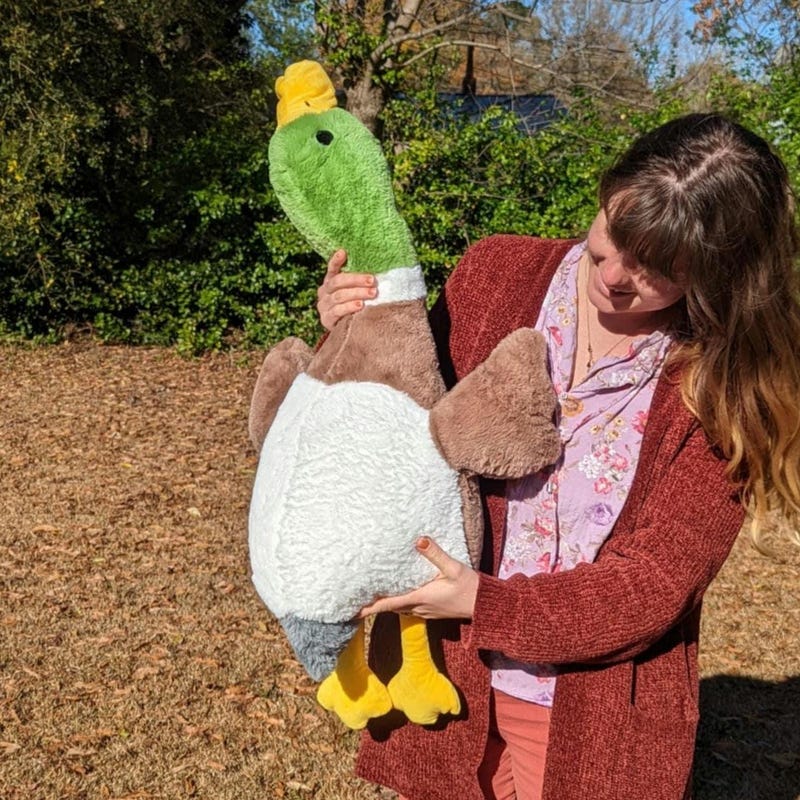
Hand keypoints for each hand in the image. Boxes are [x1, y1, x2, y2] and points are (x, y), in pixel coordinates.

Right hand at [316, 249, 376, 329]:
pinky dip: (349, 307)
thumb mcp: (356, 291)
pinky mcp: (326, 319)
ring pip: (339, 296)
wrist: (345, 330)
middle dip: (356, 280)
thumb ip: (360, 281)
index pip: (332, 268)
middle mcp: (324, 292)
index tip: (344, 252)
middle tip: (373, 280)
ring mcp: (323, 306)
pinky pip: (337, 311)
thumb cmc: (355, 305)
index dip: (336, 261)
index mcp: (330, 281)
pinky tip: (360, 305)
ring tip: (372, 293)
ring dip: (357, 293)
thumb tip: (377, 268)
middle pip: (338, 282)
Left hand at [359, 537, 478, 619]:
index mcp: (420, 597)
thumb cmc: (470, 587)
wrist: (485, 606)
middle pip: (389, 607)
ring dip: (384, 603)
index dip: (369, 607)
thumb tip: (419, 540)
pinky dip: (396, 602)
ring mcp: (424, 611)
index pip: (388, 604)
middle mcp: (418, 607)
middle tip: (354, 598)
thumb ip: (436, 554)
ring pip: (397, 608)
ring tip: (369, 595)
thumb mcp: (454, 568)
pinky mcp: (429, 610)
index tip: (352, 610)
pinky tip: (395, 592)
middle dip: (371, 604)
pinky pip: (407, 608)